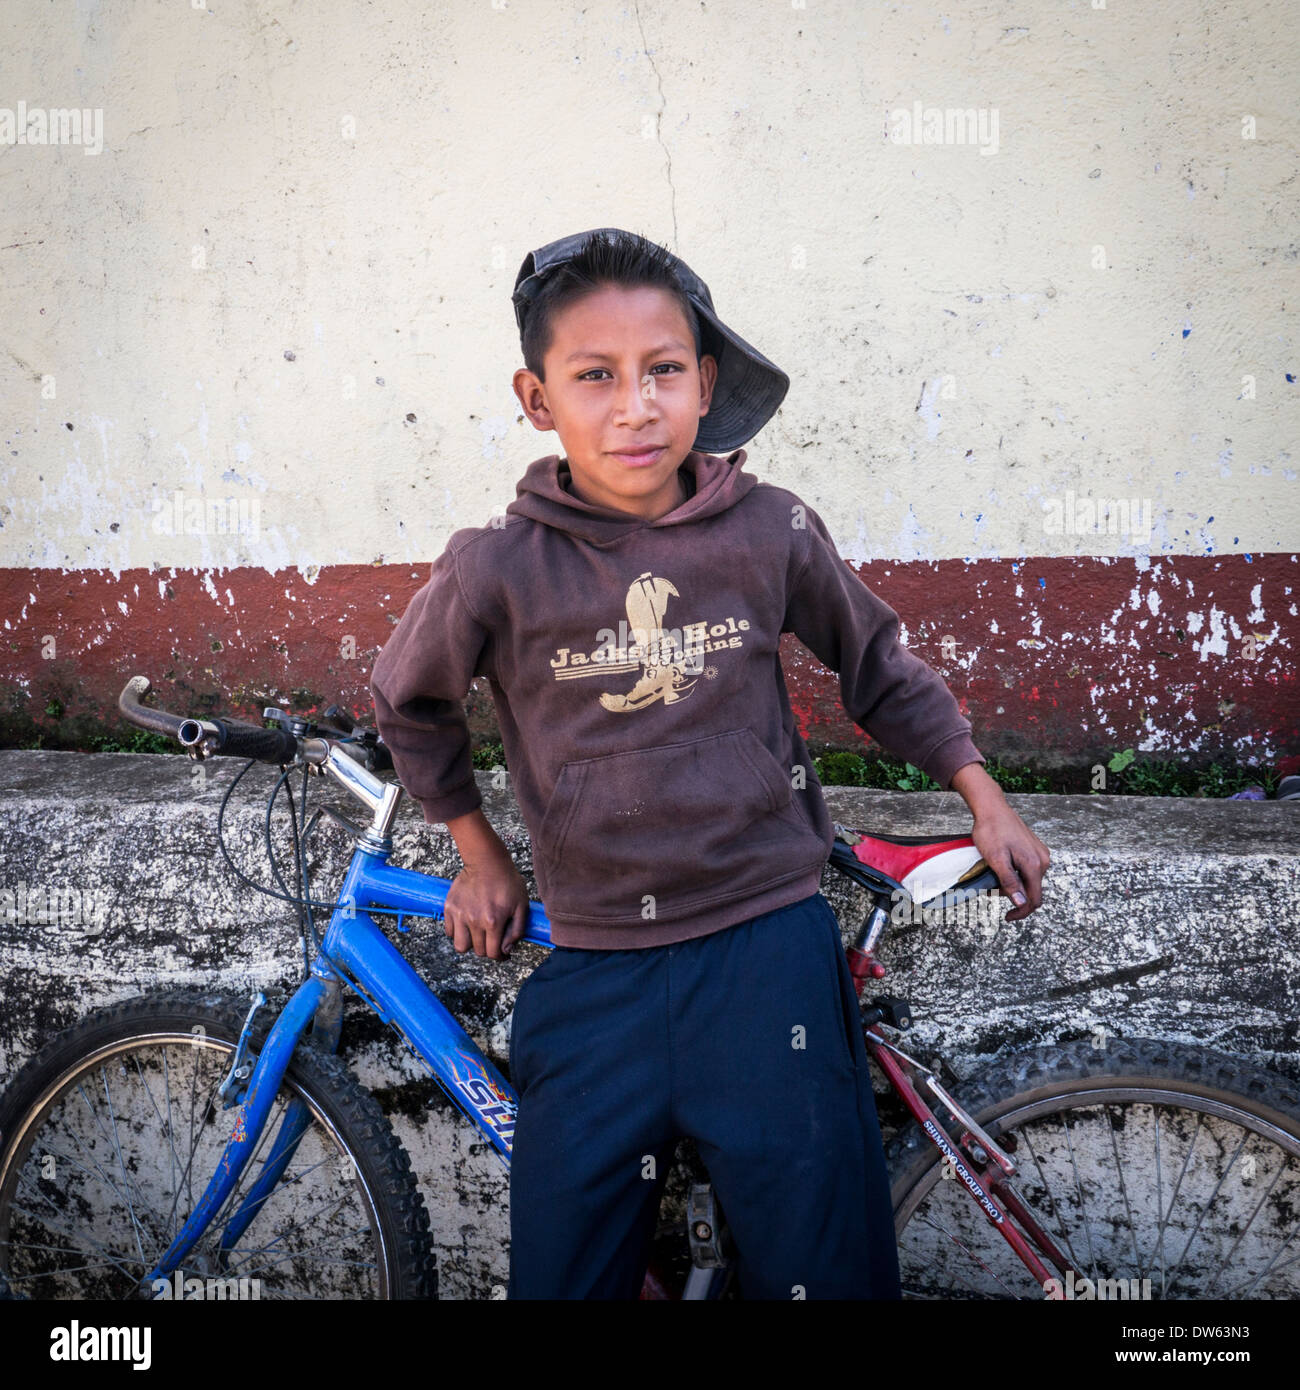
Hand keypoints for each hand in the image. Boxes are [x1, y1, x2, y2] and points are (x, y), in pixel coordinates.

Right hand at [443, 851, 530, 959]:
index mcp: (493, 922)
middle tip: (492, 940)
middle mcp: (474, 921)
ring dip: (470, 944)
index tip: (503, 953)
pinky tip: (467, 924)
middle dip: (487, 949)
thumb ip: (516, 931)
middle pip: (478, 951)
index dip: (500, 956)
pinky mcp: (449, 907)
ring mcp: (459, 914)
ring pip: (460, 946)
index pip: (493, 953)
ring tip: (478, 935)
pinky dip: (458, 932)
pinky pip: (450, 931)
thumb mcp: (521, 906)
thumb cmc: (507, 881)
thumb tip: (506, 950)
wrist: (486, 861)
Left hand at [970, 802, 1050, 920]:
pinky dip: (1016, 874)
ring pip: (1030, 880)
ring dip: (1014, 884)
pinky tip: (1001, 867)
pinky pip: (1029, 869)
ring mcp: (1041, 853)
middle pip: (1032, 890)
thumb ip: (1010, 882)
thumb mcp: (996, 859)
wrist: (992, 808)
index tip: (1007, 917)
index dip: (1021, 912)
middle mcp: (1043, 860)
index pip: (1034, 899)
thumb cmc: (991, 832)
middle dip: (1014, 895)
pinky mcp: (1035, 849)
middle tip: (990, 889)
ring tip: (992, 876)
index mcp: (1034, 865)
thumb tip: (1022, 903)